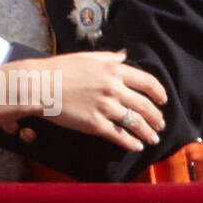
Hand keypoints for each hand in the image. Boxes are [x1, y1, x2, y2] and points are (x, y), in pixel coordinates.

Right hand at [10, 50, 166, 151]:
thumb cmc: (61, 69)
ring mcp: (105, 107)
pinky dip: (130, 142)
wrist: (39, 85)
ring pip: (135, 122)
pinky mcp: (95, 124)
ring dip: (147, 132)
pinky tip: (136, 146)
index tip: (163, 101)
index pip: (147, 82)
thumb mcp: (88, 57)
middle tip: (160, 125)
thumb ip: (110, 57)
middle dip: (156, 118)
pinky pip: (119, 135)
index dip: (159, 93)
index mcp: (114, 70)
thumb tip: (124, 56)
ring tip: (153, 139)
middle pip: (144, 106)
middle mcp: (114, 88)